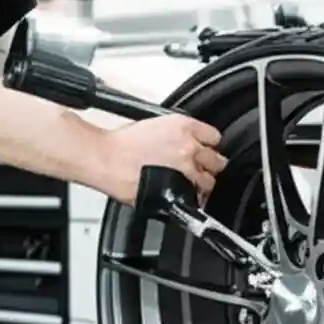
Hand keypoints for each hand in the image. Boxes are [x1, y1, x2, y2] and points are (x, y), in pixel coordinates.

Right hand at [98, 115, 227, 205]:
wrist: (105, 159)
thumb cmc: (121, 144)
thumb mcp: (155, 125)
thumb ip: (178, 134)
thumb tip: (187, 142)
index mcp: (184, 127)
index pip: (215, 137)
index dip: (210, 145)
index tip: (206, 149)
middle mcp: (189, 148)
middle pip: (217, 161)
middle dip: (210, 165)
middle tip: (203, 168)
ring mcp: (185, 171)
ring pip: (209, 182)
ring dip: (203, 184)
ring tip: (192, 185)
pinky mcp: (177, 191)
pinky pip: (194, 199)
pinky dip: (191, 199)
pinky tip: (182, 195)